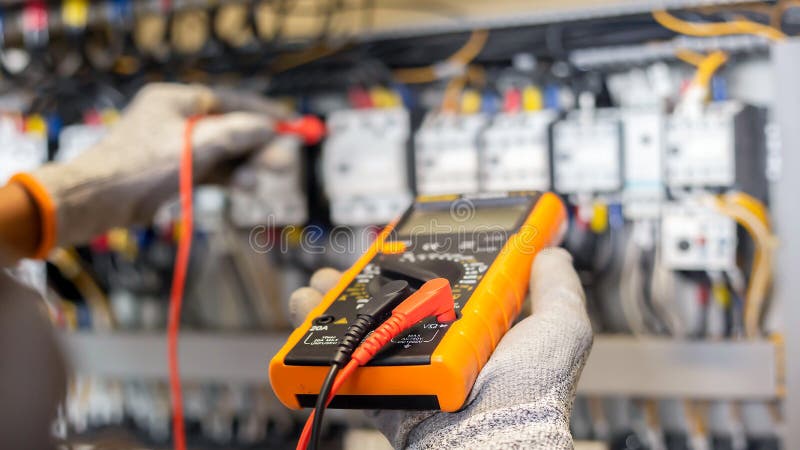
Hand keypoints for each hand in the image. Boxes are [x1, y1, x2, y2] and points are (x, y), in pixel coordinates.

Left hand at [10, 82, 288, 255]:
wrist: (98, 201)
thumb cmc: (141, 166)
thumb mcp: (195, 144)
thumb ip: (236, 133)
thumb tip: (268, 127)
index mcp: (176, 99)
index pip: (230, 99)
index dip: (263, 111)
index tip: (291, 122)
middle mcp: (177, 118)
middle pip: (230, 128)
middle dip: (258, 146)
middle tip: (285, 162)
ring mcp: (176, 146)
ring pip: (223, 152)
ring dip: (245, 165)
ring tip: (264, 179)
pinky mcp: (175, 171)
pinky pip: (211, 169)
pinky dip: (229, 177)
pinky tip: (246, 186)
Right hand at [289, 248, 592, 449]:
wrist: (491, 438)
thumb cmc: (530, 392)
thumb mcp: (560, 328)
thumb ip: (558, 288)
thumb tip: (551, 254)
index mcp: (475, 329)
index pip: (445, 285)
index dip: (425, 260)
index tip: (408, 241)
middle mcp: (438, 345)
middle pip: (395, 301)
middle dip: (369, 277)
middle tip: (357, 259)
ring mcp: (407, 366)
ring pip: (363, 326)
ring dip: (335, 300)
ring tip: (322, 280)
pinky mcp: (381, 385)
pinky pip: (342, 358)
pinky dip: (315, 336)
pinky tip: (307, 307)